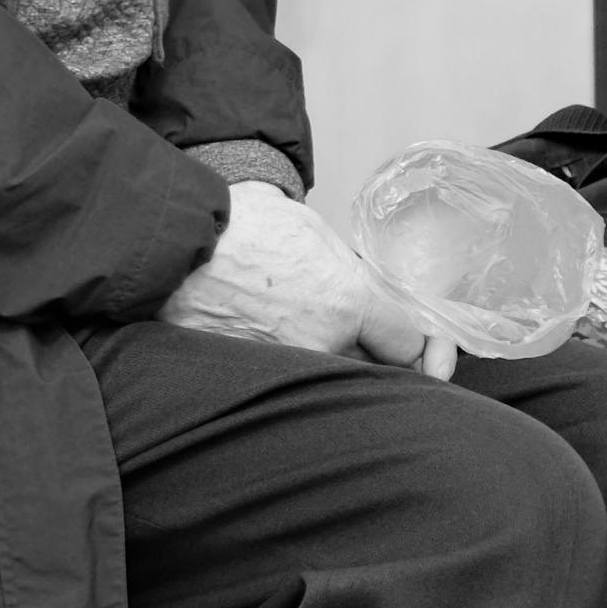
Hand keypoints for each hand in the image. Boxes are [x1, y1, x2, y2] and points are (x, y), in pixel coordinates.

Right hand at [160, 184, 452, 376]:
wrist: (176, 242)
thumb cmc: (242, 225)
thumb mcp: (315, 234)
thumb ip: (351, 274)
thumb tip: (368, 296)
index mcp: (346, 302)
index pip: (408, 344)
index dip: (425, 346)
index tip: (430, 352)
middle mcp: (321, 343)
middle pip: (376, 372)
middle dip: (381, 360)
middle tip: (377, 346)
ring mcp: (283, 367)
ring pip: (332, 380)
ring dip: (336, 366)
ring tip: (315, 337)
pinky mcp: (249, 379)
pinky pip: (288, 382)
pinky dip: (291, 373)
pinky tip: (278, 342)